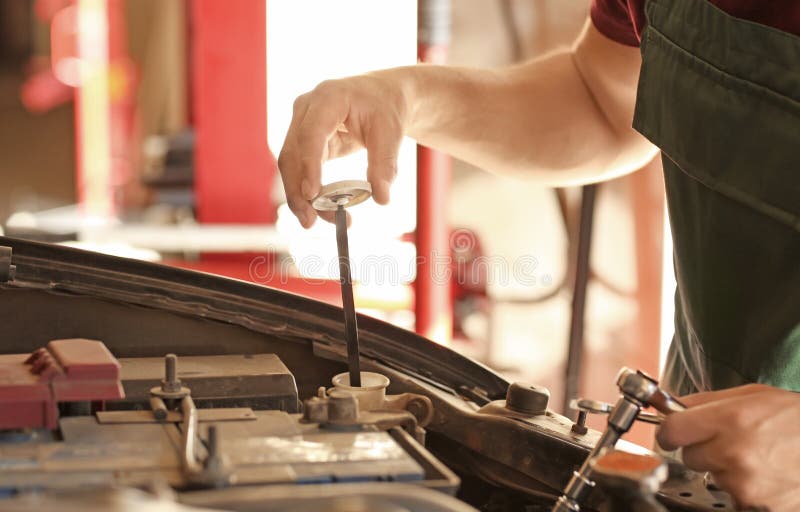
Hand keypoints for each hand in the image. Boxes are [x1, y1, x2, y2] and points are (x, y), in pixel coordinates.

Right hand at [278, 73, 407, 227]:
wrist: (384, 96)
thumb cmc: (386, 107)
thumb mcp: (391, 133)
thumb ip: (385, 164)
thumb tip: (382, 198)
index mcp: (328, 98)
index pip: (311, 134)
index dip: (309, 165)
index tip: (312, 194)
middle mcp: (307, 109)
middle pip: (292, 154)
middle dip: (298, 191)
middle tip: (310, 221)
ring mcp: (301, 124)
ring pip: (291, 166)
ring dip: (299, 196)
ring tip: (314, 222)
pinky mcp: (304, 141)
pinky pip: (300, 169)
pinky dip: (307, 191)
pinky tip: (319, 210)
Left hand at [657, 384, 799, 510]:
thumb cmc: (795, 418)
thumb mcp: (750, 395)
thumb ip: (705, 402)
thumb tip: (669, 407)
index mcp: (730, 419)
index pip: (670, 430)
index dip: (670, 431)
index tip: (675, 432)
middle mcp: (735, 452)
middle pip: (688, 457)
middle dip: (703, 449)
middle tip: (731, 441)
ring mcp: (747, 483)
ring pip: (712, 477)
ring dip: (727, 469)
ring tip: (758, 457)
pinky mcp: (758, 505)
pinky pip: (735, 496)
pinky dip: (746, 489)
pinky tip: (767, 475)